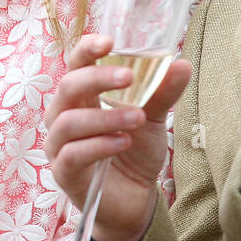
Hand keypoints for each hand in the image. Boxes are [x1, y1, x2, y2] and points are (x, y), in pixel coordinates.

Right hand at [44, 34, 190, 240]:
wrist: (135, 198)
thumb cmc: (135, 151)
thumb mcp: (154, 118)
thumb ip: (162, 92)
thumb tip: (181, 63)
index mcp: (83, 95)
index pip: (76, 64)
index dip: (87, 49)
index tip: (109, 42)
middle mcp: (64, 115)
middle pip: (68, 87)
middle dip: (97, 78)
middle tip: (128, 77)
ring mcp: (59, 145)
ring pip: (69, 122)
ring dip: (105, 117)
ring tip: (137, 119)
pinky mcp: (63, 173)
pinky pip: (72, 155)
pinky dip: (99, 146)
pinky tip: (123, 142)